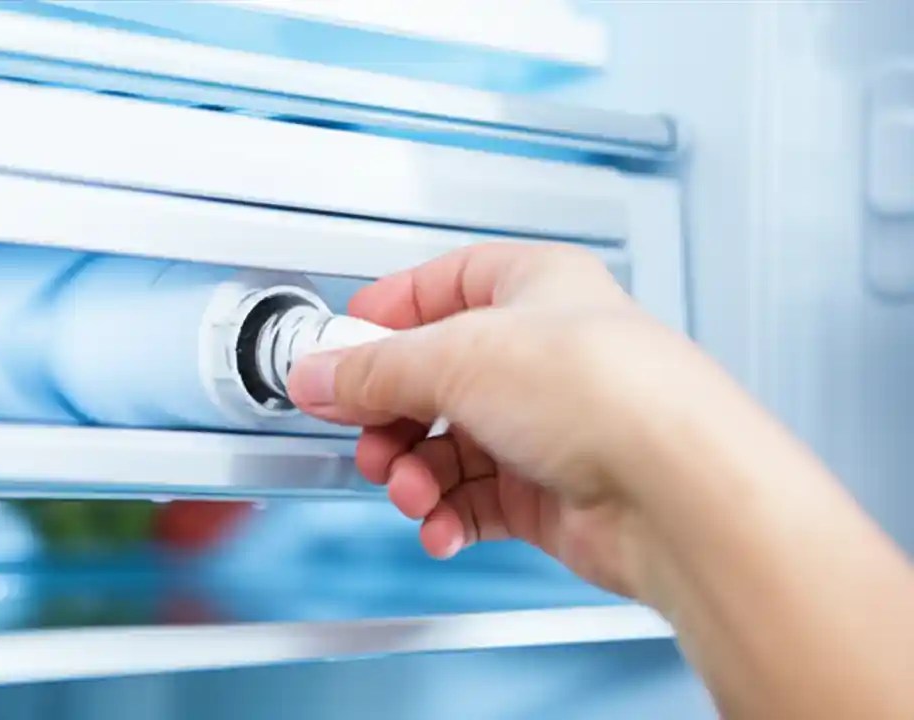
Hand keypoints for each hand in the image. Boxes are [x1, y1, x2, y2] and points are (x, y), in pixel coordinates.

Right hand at [287, 243, 748, 598]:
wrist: (676, 492)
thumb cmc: (610, 395)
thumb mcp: (458, 357)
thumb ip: (374, 370)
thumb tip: (320, 373)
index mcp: (533, 287)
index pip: (439, 286)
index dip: (383, 317)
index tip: (338, 348)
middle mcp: (542, 353)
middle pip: (432, 376)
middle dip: (388, 414)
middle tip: (363, 433)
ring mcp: (547, 425)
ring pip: (447, 445)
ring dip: (414, 473)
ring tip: (410, 488)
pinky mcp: (549, 490)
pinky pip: (472, 500)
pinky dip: (446, 515)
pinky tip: (440, 525)